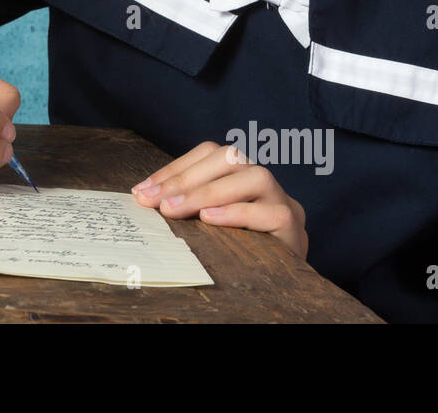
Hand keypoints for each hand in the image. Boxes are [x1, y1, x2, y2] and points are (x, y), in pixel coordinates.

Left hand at [131, 140, 307, 259]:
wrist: (279, 283)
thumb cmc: (236, 251)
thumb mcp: (210, 224)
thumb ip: (189, 206)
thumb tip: (144, 197)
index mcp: (243, 176)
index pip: (210, 155)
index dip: (176, 168)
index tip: (143, 190)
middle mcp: (265, 184)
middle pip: (232, 158)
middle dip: (187, 178)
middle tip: (154, 201)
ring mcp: (285, 202)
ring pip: (256, 177)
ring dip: (209, 192)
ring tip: (175, 209)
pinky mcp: (294, 228)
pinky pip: (273, 212)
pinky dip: (237, 213)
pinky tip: (209, 219)